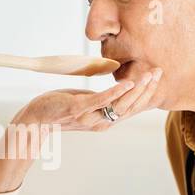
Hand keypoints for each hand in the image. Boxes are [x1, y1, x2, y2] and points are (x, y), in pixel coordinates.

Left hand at [14, 68, 162, 130]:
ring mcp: (90, 117)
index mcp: (105, 121)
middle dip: (147, 88)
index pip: (133, 108)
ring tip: (148, 74)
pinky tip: (127, 82)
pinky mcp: (78, 109)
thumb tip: (119, 89)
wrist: (36, 119)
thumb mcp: (88, 104)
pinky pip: (101, 100)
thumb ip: (105, 100)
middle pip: (131, 106)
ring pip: (120, 104)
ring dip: (136, 88)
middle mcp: (101, 122)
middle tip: (159, 71)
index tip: (158, 77)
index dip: (147, 93)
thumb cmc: (62, 109)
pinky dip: (116, 92)